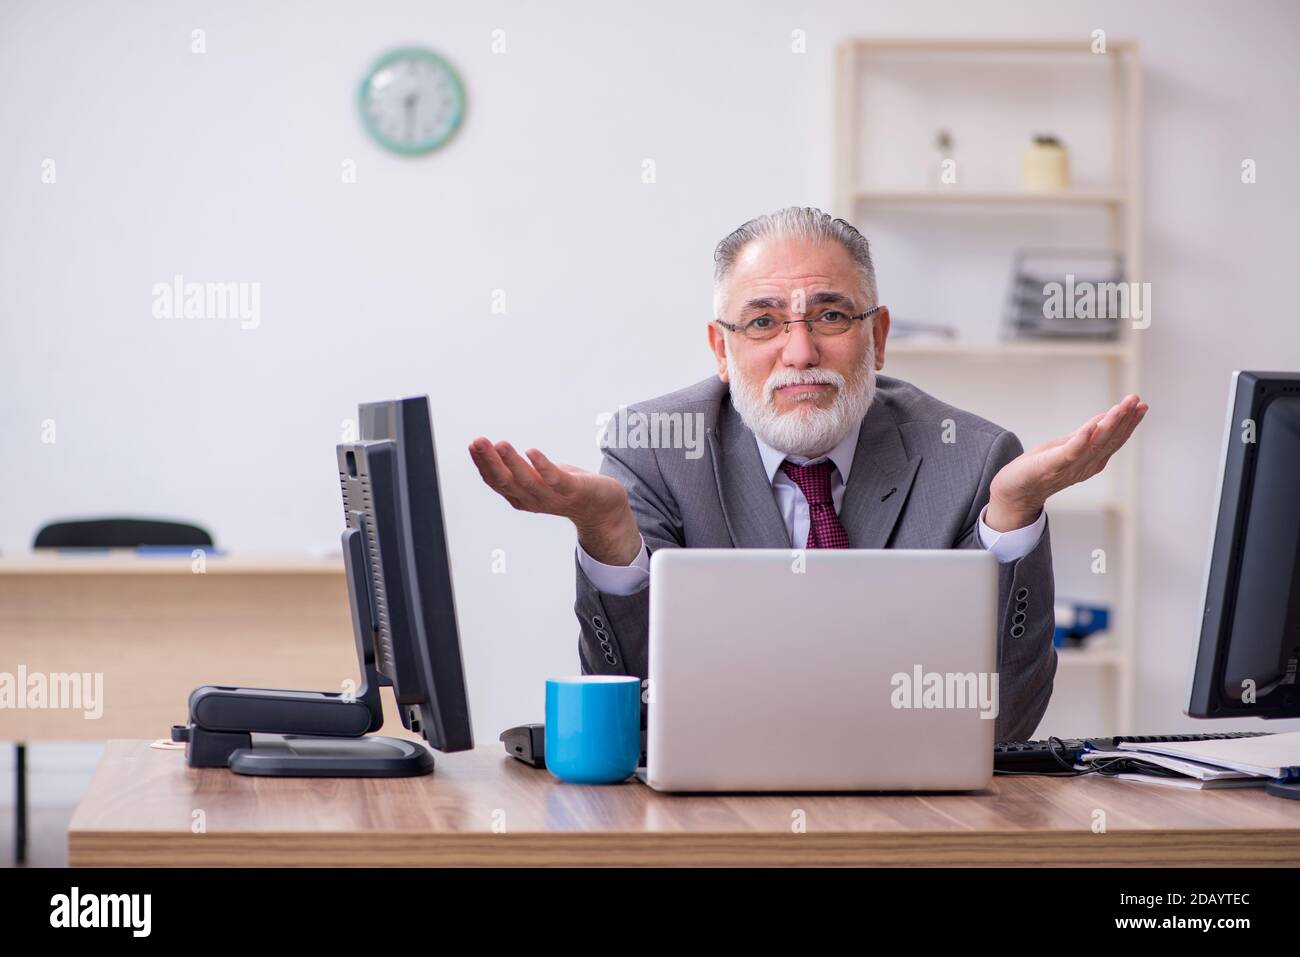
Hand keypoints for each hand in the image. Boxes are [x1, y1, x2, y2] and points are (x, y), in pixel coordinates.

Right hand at [467, 438, 641, 564]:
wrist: (603, 507)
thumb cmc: (567, 489)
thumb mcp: (537, 479)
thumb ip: (517, 470)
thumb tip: (493, 450)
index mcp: (522, 497)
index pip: (496, 481)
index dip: (482, 464)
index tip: (473, 444)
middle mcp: (534, 499)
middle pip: (506, 481)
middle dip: (490, 461)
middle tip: (478, 441)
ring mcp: (554, 497)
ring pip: (528, 481)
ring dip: (512, 462)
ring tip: (500, 444)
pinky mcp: (574, 490)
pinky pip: (556, 479)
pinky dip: (542, 466)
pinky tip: (532, 451)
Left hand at [985, 394, 1148, 530]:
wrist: (1014, 491)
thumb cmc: (1040, 467)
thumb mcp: (1067, 446)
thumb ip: (1086, 435)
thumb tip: (1106, 417)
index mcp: (1091, 460)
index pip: (1115, 439)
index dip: (1129, 423)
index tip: (1141, 405)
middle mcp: (1086, 465)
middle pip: (1110, 440)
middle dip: (1125, 420)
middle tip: (1137, 400)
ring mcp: (1070, 466)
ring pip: (1095, 444)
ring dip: (1109, 424)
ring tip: (1121, 407)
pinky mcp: (1052, 466)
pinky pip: (1071, 452)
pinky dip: (1082, 439)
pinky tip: (1091, 426)